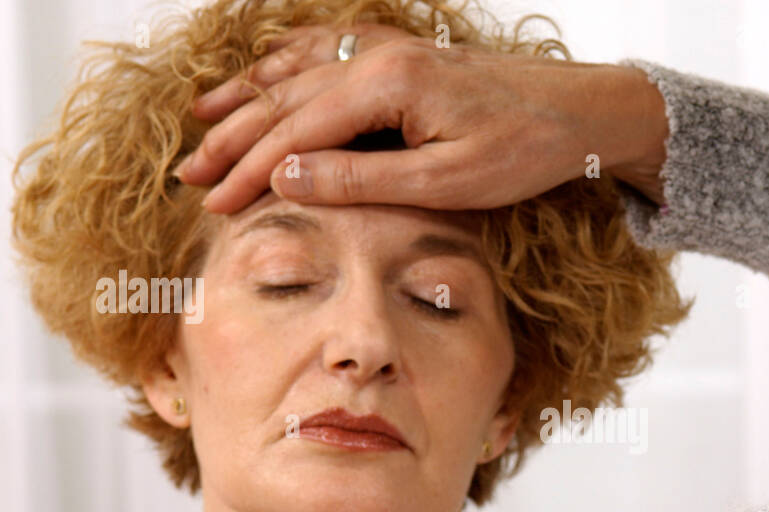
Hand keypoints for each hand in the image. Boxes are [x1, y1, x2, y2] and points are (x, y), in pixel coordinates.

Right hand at [179, 24, 667, 211]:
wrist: (580, 112)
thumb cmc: (523, 150)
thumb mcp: (446, 182)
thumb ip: (362, 179)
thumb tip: (285, 178)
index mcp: (387, 84)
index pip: (296, 129)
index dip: (249, 169)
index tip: (213, 203)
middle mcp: (379, 56)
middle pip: (285, 98)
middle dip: (232, 138)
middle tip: (189, 176)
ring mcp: (389, 50)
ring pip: (297, 72)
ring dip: (247, 99)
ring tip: (200, 122)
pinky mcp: (402, 56)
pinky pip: (327, 52)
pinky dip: (285, 65)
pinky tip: (264, 74)